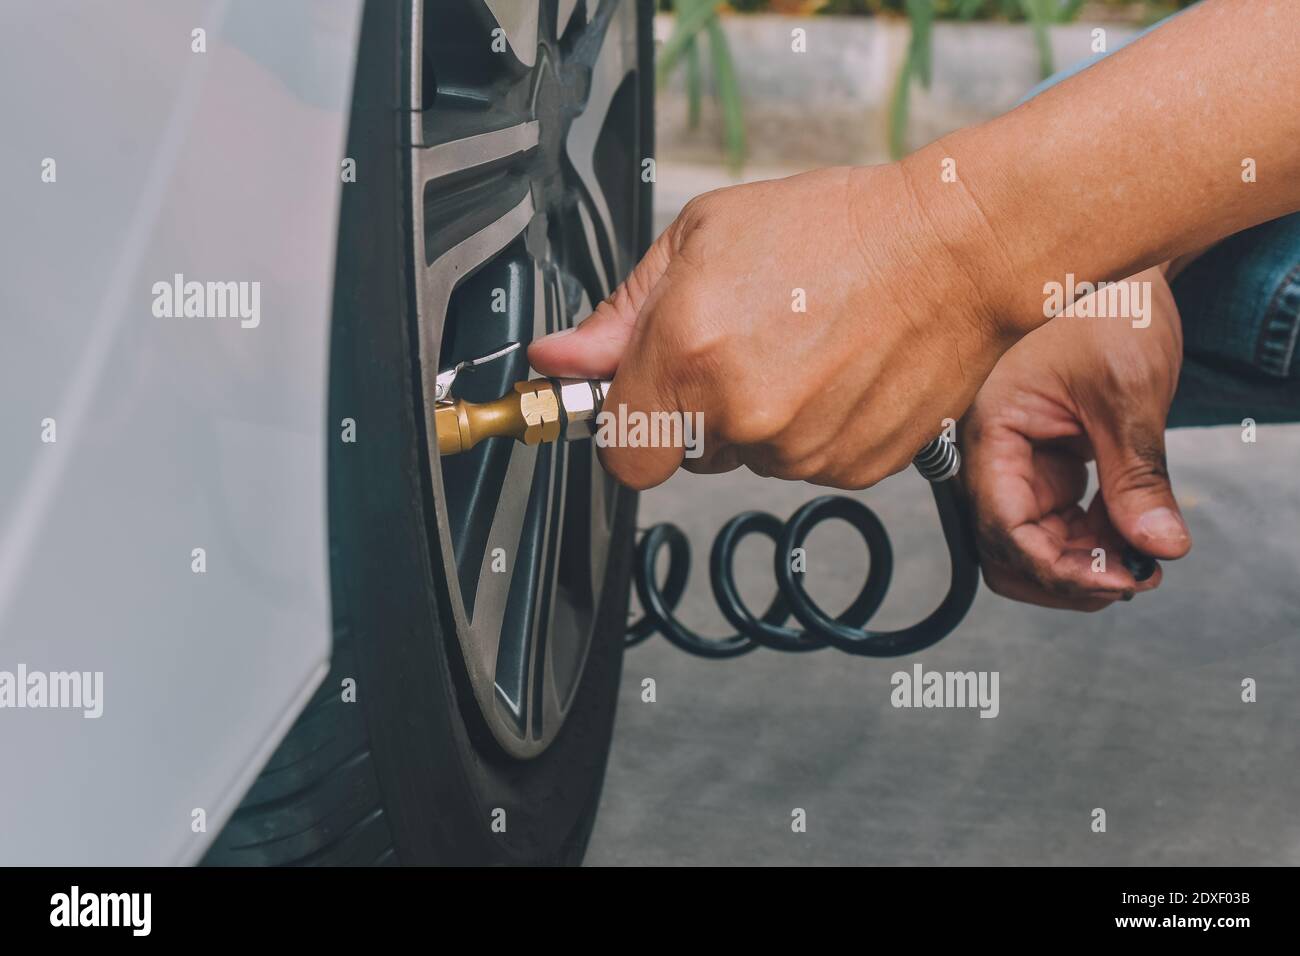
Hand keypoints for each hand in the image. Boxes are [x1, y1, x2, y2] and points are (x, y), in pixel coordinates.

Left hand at [529, 164, 1017, 489]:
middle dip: (693, 409)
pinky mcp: (851, 469)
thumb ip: (620, 313)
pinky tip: (834, 370)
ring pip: (745, 458)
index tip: (639, 400)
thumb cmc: (836, 229)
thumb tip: (559, 359)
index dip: (624, 427)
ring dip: (755, 417)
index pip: (619, 456)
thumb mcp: (703, 237)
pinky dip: (809, 427)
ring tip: (799, 345)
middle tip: (740, 342)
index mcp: (689, 352)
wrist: (953, 250)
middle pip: (681, 455)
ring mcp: (801, 449)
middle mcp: (742, 413)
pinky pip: (801, 462)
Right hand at [959, 266, 1191, 609]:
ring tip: (1142, 557)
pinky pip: (1053, 526)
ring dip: (1083, 565)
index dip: (1058, 569)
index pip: (1003, 530)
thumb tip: (1159, 549)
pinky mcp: (1039, 467)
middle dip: (1068, 577)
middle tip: (1136, 578)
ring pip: (1031, 548)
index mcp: (989, 434)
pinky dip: (1092, 542)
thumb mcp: (1127, 393)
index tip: (1120, 582)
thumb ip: (1137, 475)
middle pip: (1008, 552)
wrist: (1114, 269)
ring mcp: (1013, 465)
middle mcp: (990, 457)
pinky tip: (1132, 532)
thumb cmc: (1106, 308)